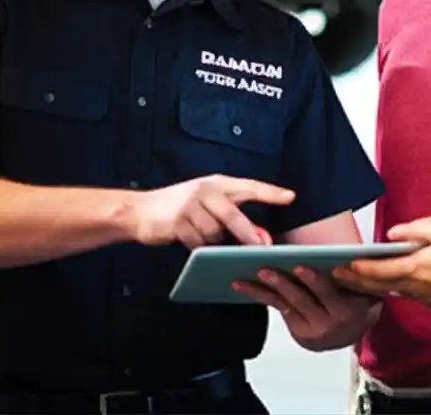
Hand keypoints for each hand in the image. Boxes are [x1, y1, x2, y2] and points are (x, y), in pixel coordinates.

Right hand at [130, 174, 294, 247]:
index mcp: (217, 183)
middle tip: (262, 248)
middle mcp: (205, 190)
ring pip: (214, 233)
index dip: (270, 192)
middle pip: (234, 215)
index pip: (249, 186)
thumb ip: (235, 219)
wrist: (140, 211)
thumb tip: (262, 237)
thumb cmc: (181, 209)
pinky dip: (197, 247)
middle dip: (249, 234)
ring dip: (212, 241)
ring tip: (200, 234)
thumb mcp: (208, 207)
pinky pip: (197, 242)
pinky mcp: (177, 221)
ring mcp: (190, 205)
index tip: (290, 197)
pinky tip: (189, 241)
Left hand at [233, 266, 377, 350]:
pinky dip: (260, 294)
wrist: (351, 333)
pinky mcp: (297, 329)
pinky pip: (278, 307)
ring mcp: (313, 328)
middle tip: (275, 269)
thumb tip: (342, 252)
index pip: (335, 293)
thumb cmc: (357, 300)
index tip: (308, 267)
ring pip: (289, 302)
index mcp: (352, 309)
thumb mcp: (364, 290)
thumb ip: (355, 276)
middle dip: (291, 283)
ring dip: (272, 286)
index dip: (320, 281)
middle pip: (307, 298)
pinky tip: (241, 285)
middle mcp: (332, 321)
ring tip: (258, 271)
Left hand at [335, 219, 430, 324]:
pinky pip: (408, 296)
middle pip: (378, 287)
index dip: (357, 269)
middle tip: (335, 278)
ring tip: (356, 281)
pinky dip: (392, 290)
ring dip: (371, 287)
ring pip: (392, 292)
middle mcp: (415, 287)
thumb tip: (394, 232)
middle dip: (355, 282)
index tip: (338, 266)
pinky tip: (390, 286)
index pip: (378, 270)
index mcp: (415, 268)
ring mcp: (426, 299)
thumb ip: (418, 229)